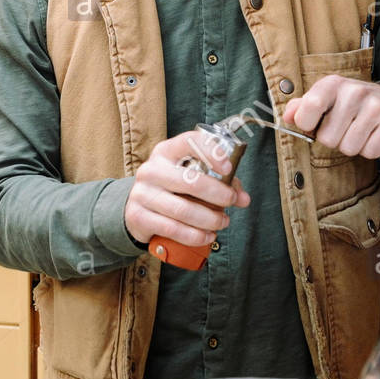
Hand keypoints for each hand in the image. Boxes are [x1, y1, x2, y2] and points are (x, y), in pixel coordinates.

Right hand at [124, 127, 250, 248]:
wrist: (136, 208)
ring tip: (223, 221)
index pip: (189, 142)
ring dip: (210, 219)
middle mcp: (152, 170)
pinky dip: (196, 236)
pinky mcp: (138, 217)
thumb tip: (243, 198)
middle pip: (190, 181)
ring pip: (183, 210)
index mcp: (166, 152)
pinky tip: (208, 236)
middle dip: (218, 194)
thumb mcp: (190, 176)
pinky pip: (173, 229)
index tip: (228, 167)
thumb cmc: (172, 188)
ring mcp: (142, 193)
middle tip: (232, 201)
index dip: (211, 152)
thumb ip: (220, 181)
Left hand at [282, 77, 379, 159]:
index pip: (309, 108)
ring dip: (352, 145)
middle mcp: (355, 91)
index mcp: (333, 84)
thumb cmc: (351, 103)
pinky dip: (369, 149)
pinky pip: (370, 152)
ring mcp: (375, 106)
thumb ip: (302, 107)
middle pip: (327, 138)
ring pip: (349, 148)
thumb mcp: (325, 99)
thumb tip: (287, 117)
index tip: (313, 124)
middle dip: (333, 139)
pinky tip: (372, 134)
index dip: (307, 124)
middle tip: (344, 127)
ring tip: (358, 130)